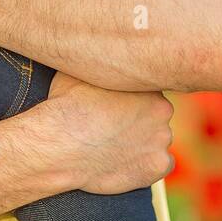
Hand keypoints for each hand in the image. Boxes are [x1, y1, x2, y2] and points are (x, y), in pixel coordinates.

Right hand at [39, 73, 174, 192]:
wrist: (59, 144)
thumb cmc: (66, 106)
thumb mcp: (80, 71)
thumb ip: (98, 63)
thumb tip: (93, 53)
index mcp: (148, 84)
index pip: (148, 92)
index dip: (130, 101)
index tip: (115, 109)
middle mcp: (162, 111)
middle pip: (155, 116)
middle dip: (138, 121)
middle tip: (114, 128)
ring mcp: (161, 140)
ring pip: (157, 141)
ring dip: (142, 144)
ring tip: (115, 147)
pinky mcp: (157, 167)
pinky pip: (160, 166)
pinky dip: (145, 166)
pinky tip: (125, 162)